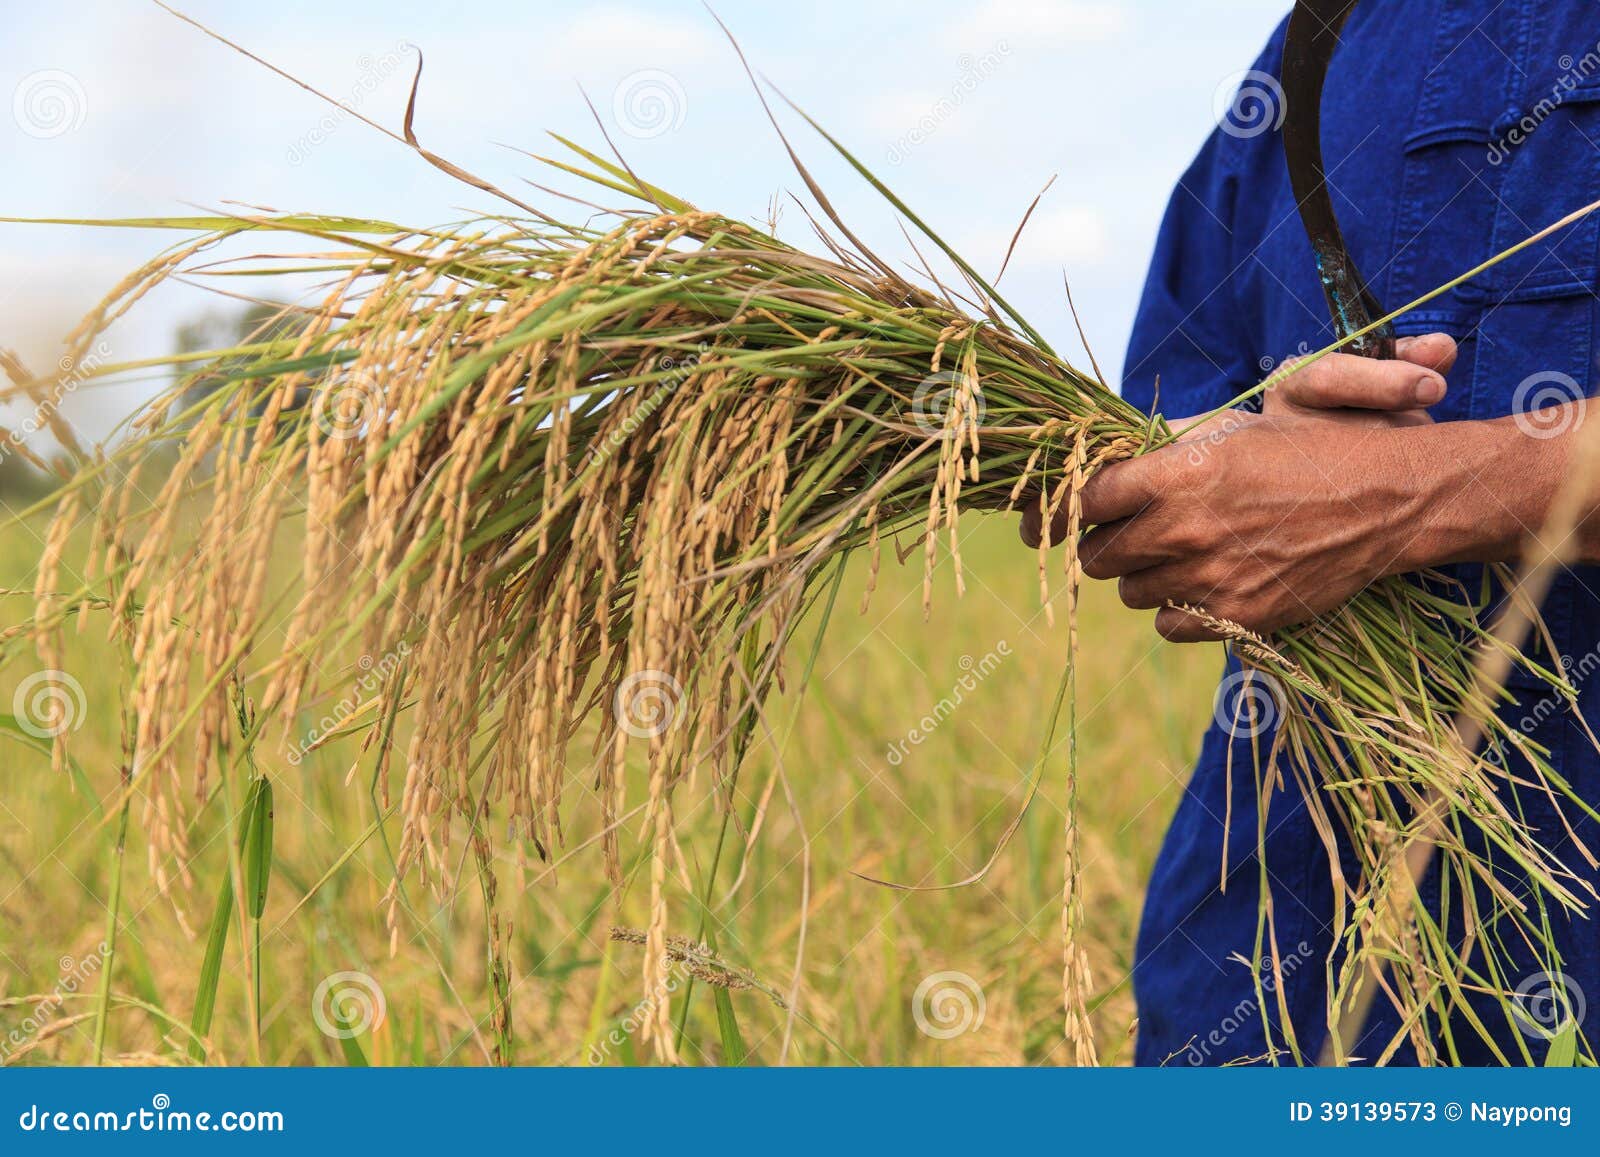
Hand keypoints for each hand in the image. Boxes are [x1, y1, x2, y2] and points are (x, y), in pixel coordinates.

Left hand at [1020, 335, 1457, 641]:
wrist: (1392, 499)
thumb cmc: (1317, 449)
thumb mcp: (1242, 425)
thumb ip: (1174, 443)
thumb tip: (1123, 457)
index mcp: (1181, 472)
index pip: (1089, 498)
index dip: (1089, 500)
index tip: (1103, 501)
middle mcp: (1186, 527)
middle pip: (1097, 554)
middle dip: (1108, 542)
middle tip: (1132, 532)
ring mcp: (1210, 576)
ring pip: (1129, 593)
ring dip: (1143, 576)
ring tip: (1173, 556)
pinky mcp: (1237, 615)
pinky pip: (1167, 626)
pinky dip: (1177, 610)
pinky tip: (1200, 585)